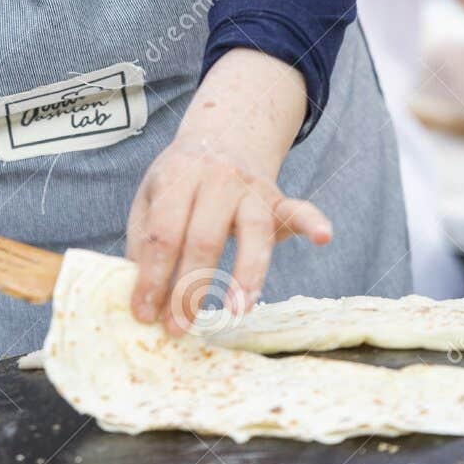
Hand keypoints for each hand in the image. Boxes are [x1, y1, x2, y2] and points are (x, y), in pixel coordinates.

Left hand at [124, 49, 329, 334]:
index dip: (151, 277)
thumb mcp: (151, 196)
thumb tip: (139, 293)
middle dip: (189, 289)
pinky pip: (298, 210)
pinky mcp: (277, 200)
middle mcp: (216, 180)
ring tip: (238, 310)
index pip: (162, 234)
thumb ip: (143, 239)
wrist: (222, 135)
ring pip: (253, 232)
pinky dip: (313, 222)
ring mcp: (251, 189)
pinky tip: (323, 236)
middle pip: (204, 238)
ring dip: (247, 273)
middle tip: (177, 328)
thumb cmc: (180, 180)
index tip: (143, 314)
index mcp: (178, 177)